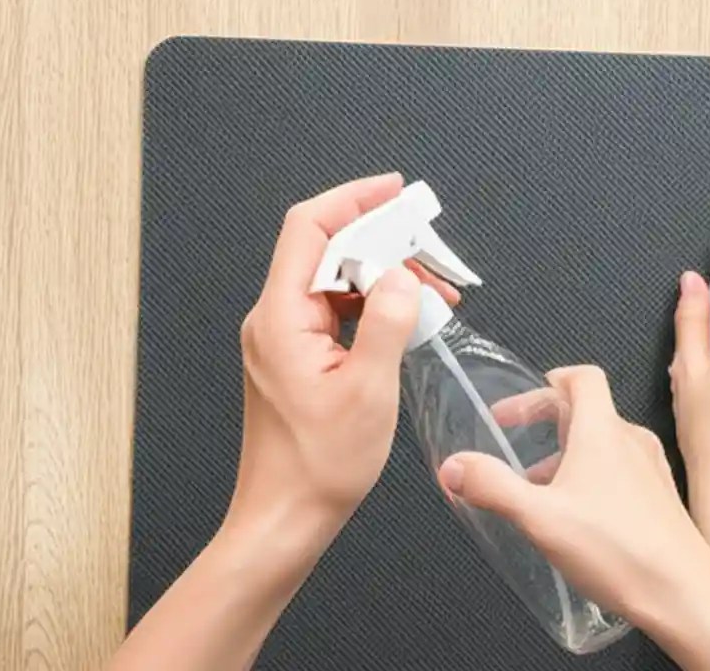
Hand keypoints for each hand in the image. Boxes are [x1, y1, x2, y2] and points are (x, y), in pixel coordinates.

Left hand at [111, 173, 460, 670]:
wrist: (285, 518)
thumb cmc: (317, 467)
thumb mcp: (368, 389)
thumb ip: (389, 322)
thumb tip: (404, 276)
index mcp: (281, 317)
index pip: (310, 228)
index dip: (353, 200)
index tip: (395, 192)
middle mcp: (274, 319)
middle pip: (327, 250)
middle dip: (383, 242)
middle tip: (433, 251)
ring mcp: (283, 339)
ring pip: (336, 282)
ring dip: (385, 277)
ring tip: (435, 292)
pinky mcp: (296, 358)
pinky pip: (335, 312)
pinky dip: (374, 306)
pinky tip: (409, 319)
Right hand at [438, 367, 709, 669]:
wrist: (683, 594)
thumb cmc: (621, 551)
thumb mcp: (539, 517)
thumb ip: (492, 487)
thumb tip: (455, 466)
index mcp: (602, 431)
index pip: (581, 378)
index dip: (546, 384)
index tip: (517, 408)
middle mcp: (631, 441)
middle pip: (588, 411)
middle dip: (548, 424)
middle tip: (518, 443)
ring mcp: (650, 470)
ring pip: (604, 444)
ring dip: (568, 456)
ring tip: (540, 488)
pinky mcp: (660, 499)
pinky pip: (621, 472)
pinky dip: (593, 479)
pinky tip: (576, 517)